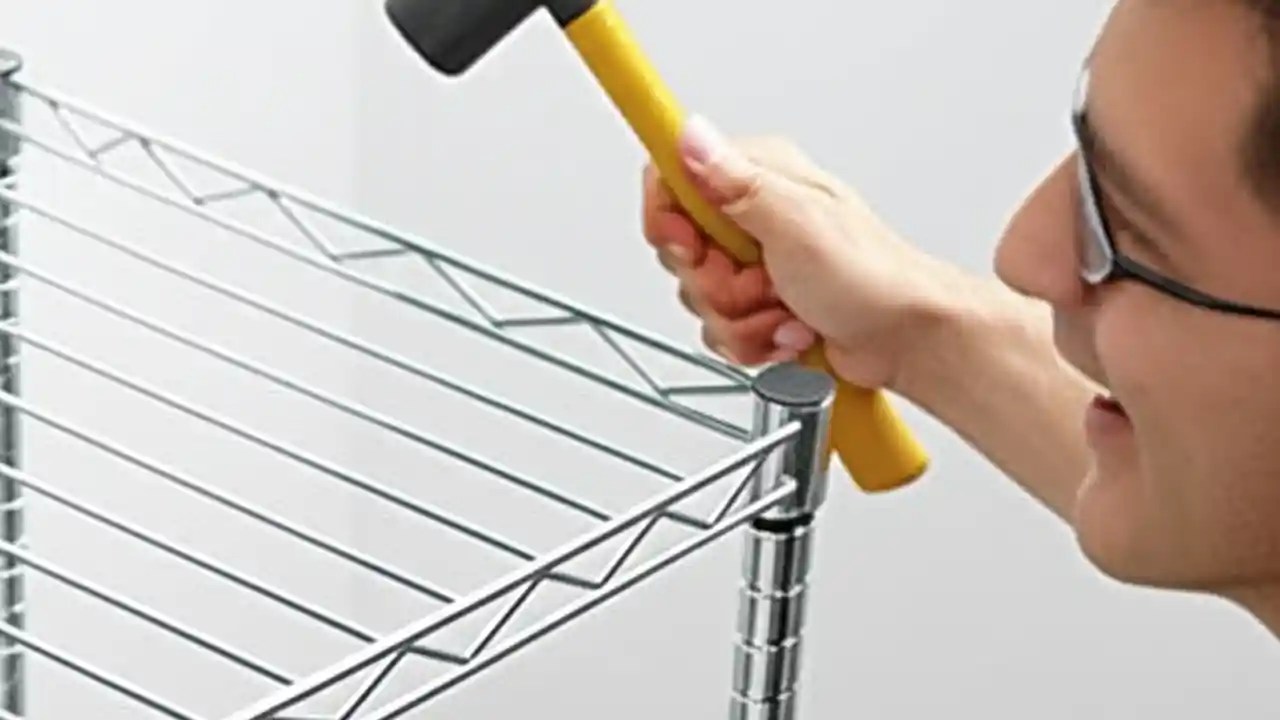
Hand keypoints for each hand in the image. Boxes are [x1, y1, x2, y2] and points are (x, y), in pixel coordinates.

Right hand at [642, 115, 947, 390]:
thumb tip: (691, 136)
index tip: (694, 247)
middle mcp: (752, 214)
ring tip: (787, 309)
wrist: (906, 338)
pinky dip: (753, 340)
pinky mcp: (758, 304)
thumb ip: (735, 182)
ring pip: (699, 297)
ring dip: (742, 318)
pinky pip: (721, 328)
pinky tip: (789, 331)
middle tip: (763, 280)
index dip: (669, 220)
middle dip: (716, 284)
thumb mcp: (796, 221)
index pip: (671, 178)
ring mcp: (754, 262)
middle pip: (680, 250)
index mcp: (758, 176)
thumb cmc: (872, 277)